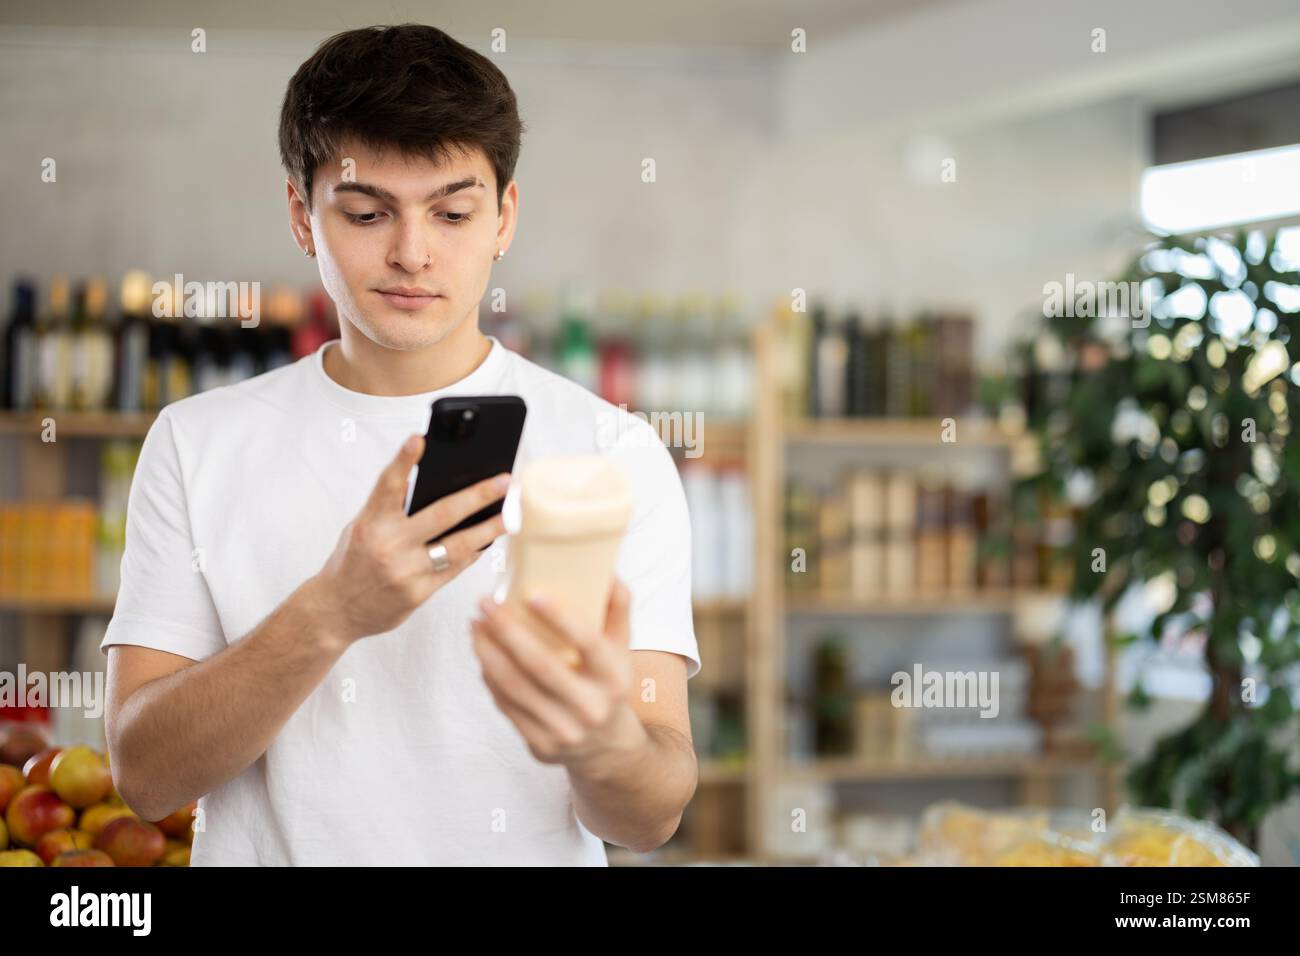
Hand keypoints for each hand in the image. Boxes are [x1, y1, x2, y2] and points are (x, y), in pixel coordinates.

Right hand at [315, 433, 510, 644]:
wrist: (336, 610)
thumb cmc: (353, 561)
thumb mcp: (363, 528)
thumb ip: (392, 509)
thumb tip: (436, 486)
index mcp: (371, 524)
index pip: (389, 486)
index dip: (403, 461)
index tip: (419, 438)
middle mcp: (389, 546)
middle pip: (442, 514)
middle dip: (478, 495)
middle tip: (505, 481)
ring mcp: (405, 572)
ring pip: (458, 545)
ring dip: (489, 529)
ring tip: (511, 515)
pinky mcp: (418, 593)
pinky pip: (454, 568)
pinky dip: (472, 553)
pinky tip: (487, 541)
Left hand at [470, 579, 646, 770]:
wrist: (607, 747)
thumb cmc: (608, 684)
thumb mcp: (622, 649)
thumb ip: (616, 608)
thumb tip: (606, 570)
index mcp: (614, 678)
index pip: (587, 642)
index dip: (559, 617)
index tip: (531, 592)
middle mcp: (591, 707)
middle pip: (541, 665)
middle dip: (507, 630)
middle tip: (485, 602)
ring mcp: (563, 729)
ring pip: (515, 686)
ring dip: (488, 652)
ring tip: (475, 623)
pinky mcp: (540, 744)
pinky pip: (506, 705)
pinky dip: (490, 676)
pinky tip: (481, 653)